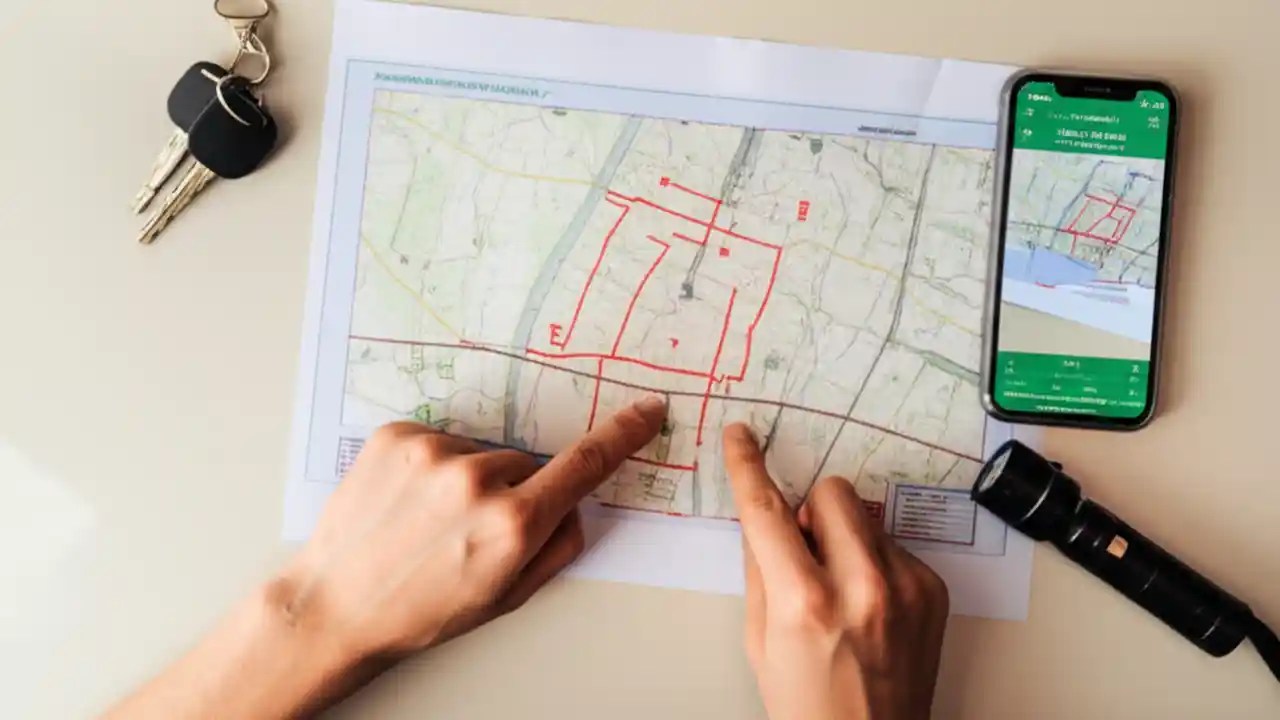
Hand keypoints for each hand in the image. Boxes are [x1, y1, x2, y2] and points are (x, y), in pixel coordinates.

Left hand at [106, 397, 667, 719]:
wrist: (335, 605)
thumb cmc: (420, 612)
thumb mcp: (506, 596)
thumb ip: (556, 547)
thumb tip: (574, 507)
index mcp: (512, 524)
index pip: (585, 465)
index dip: (623, 435)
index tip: (646, 411)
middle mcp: (476, 480)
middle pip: (524, 465)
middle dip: (511, 491)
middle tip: (469, 532)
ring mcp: (433, 453)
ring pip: (480, 452)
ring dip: (467, 477)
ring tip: (428, 519)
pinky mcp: (397, 436)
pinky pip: (440, 439)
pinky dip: (432, 465)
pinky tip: (407, 501)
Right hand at [723, 423, 948, 719]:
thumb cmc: (808, 706)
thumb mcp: (761, 641)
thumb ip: (762, 571)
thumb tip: (764, 518)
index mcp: (804, 603)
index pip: (767, 512)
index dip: (748, 466)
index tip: (742, 437)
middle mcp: (861, 589)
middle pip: (833, 491)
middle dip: (813, 510)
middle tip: (806, 548)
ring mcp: (905, 588)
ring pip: (866, 516)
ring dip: (847, 538)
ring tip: (842, 592)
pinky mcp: (932, 590)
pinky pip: (894, 546)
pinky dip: (876, 564)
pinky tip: (871, 607)